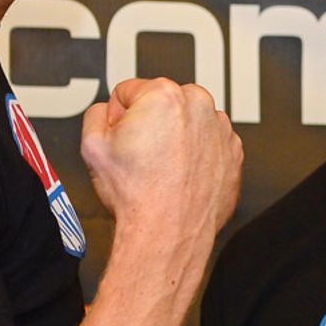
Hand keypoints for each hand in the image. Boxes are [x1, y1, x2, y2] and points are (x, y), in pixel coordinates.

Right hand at [80, 78, 242, 238]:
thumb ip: (96, 114)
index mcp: (164, 95)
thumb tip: (106, 111)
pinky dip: (196, 156)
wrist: (168, 233)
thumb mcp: (92, 146)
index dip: (118, 117)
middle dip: (150, 123)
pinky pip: (208, 144)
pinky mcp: (233, 153)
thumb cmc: (138, 196)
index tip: (122, 139)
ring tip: (162, 169)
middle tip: (141, 157)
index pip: (129, 91)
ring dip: (175, 138)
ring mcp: (220, 129)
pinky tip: (181, 176)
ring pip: (188, 123)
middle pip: (162, 103)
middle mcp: (199, 106)